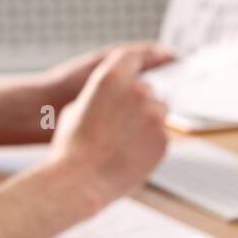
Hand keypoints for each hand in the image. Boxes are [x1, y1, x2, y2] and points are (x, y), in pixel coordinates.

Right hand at [46, 45, 172, 208]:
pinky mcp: (164, 139)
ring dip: (147, 120)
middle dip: (138, 102)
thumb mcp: (76, 108)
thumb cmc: (72, 146)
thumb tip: (110, 98)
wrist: (81, 180)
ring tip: (125, 140)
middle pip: (147, 88)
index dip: (132, 65)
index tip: (135, 72)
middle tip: (121, 122)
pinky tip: (131, 153)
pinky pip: (162, 134)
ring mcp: (154, 116)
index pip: (131, 57)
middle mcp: (138, 91)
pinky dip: (151, 142)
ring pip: (159, 110)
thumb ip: (100, 96)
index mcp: (112, 77)